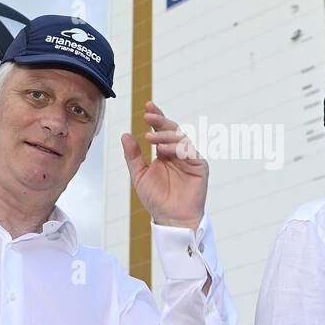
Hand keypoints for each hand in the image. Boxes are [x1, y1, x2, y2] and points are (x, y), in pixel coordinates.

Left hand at [120, 100, 207, 230]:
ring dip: (165, 135)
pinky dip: (176, 148)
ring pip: (180, 138)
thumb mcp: (139, 175)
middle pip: (172, 130)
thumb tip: (125, 135)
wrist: (171, 219)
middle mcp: (178, 153)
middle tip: (149, 115)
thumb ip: (133, 156)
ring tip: (150, 138)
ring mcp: (189, 158)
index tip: (148, 106)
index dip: (156, 117)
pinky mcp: (199, 166)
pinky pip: (189, 151)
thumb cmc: (156, 200)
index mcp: (165, 153)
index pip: (160, 131)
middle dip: (160, 121)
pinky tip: (164, 150)